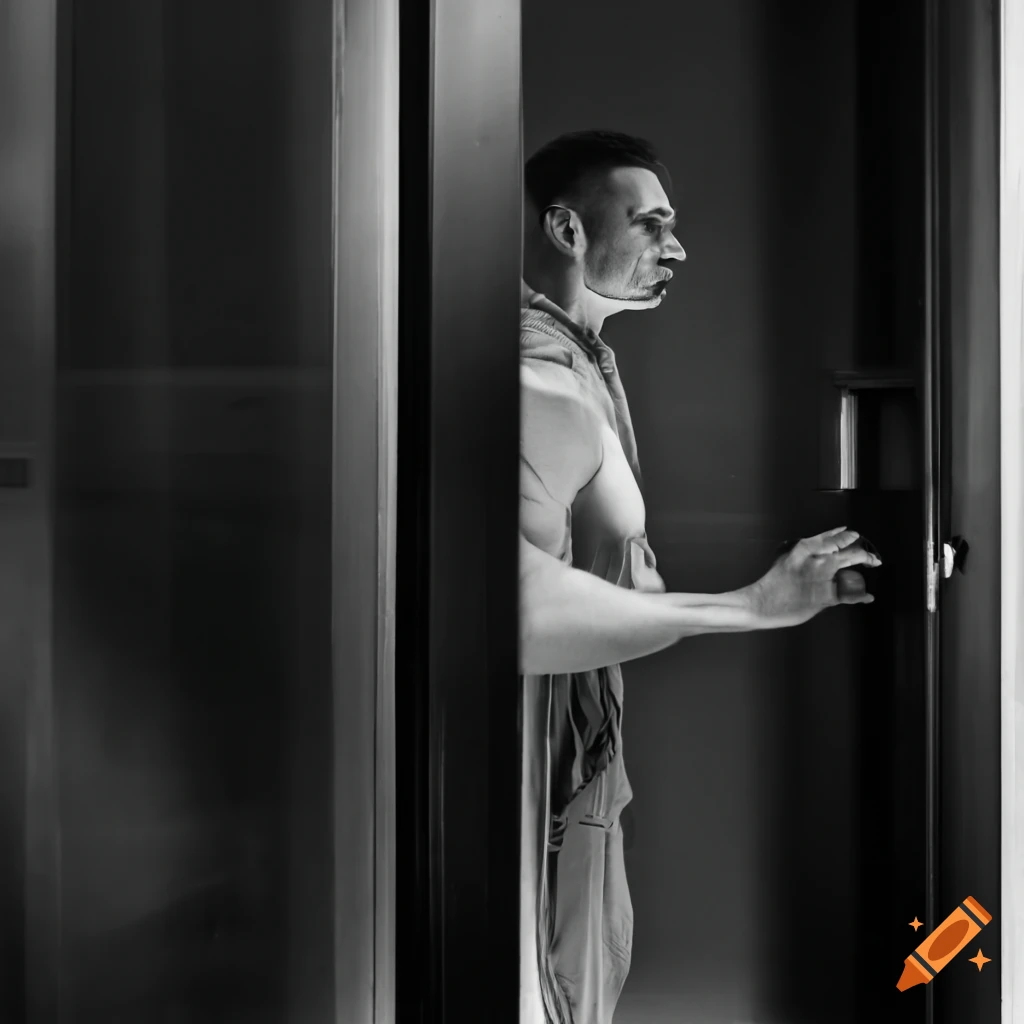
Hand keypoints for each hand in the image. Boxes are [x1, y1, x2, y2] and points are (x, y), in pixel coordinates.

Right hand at [747, 526, 881, 628]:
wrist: (763, 603)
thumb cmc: (773, 580)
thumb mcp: (785, 554)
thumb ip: (803, 546)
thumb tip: (823, 540)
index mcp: (806, 546)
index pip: (834, 537)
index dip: (848, 535)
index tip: (855, 536)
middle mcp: (818, 559)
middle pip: (849, 548)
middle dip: (863, 549)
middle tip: (870, 554)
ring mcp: (824, 577)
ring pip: (853, 563)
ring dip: (866, 561)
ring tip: (873, 562)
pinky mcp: (827, 596)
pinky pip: (850, 593)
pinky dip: (861, 596)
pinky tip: (868, 596)